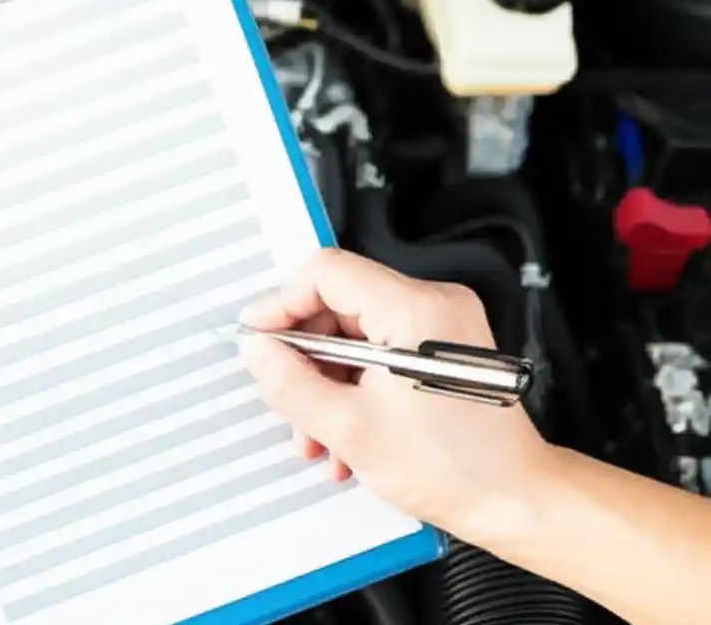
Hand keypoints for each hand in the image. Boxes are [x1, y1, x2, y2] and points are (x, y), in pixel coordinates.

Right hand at [238, 247, 552, 539]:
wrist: (515, 500)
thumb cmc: (457, 468)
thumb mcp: (349, 428)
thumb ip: (291, 382)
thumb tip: (259, 351)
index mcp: (416, 310)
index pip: (327, 273)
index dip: (282, 304)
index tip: (260, 338)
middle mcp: (434, 306)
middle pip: (338, 306)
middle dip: (304, 358)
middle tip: (284, 396)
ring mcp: (441, 328)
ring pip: (354, 336)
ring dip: (325, 384)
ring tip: (317, 435)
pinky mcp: (442, 351)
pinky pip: (378, 354)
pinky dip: (353, 389)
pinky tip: (344, 435)